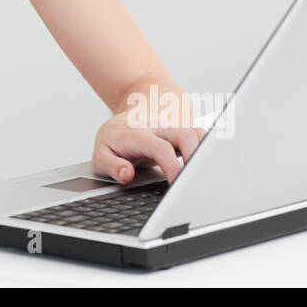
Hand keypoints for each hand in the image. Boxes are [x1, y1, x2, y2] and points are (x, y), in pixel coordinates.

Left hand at [91, 113, 206, 184]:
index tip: (178, 186)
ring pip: (196, 133)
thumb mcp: (100, 155)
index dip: (172, 166)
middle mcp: (157, 129)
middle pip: (185, 135)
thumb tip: (127, 174)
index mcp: (136, 136)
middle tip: (196, 183)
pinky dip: (207, 149)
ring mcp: (171, 129)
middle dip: (196, 157)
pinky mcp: (181, 133)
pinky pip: (200, 136)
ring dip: (204, 152)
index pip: (159, 148)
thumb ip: (112, 166)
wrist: (122, 121)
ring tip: (203, 176)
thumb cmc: (113, 141)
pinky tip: (205, 167)